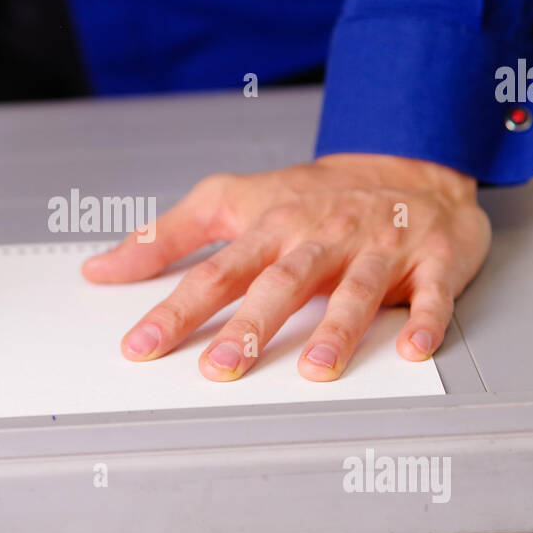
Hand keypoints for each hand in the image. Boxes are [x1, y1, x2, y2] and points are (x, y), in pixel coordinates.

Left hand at [81, 153, 491, 380]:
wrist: (409, 163)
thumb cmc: (315, 195)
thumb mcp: (232, 201)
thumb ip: (166, 238)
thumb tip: (101, 268)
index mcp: (271, 227)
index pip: (215, 272)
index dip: (175, 309)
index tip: (141, 345)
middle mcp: (320, 238)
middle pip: (281, 283)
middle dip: (250, 326)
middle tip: (221, 367)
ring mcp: (377, 248)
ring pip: (355, 290)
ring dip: (336, 328)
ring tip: (317, 369)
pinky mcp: (431, 260)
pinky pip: (432, 293)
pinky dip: (427, 319)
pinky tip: (414, 348)